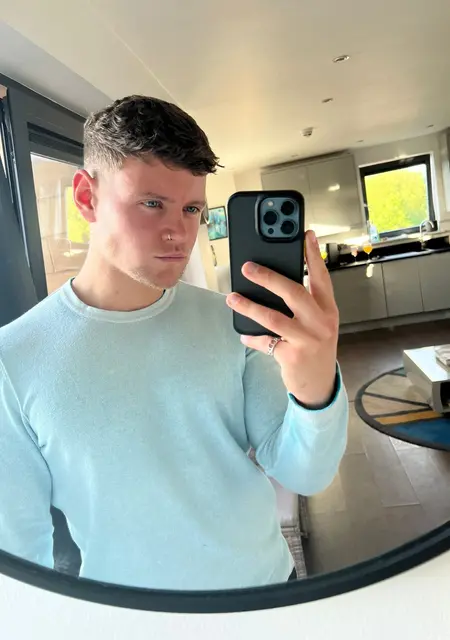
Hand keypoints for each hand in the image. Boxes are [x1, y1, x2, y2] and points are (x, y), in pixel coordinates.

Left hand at [226, 230, 338, 407]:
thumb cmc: (315, 348)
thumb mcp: (317, 324)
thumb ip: (304, 304)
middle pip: (294, 292)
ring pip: (274, 317)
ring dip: (249, 306)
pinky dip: (252, 337)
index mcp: (328, 310)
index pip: (322, 277)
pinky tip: (243, 335)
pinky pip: (266, 342)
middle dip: (269, 277)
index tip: (306, 234)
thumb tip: (274, 280)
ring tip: (232, 298)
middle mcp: (321, 323)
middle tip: (248, 267)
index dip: (313, 255)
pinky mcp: (292, 356)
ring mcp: (307, 340)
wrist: (320, 385)